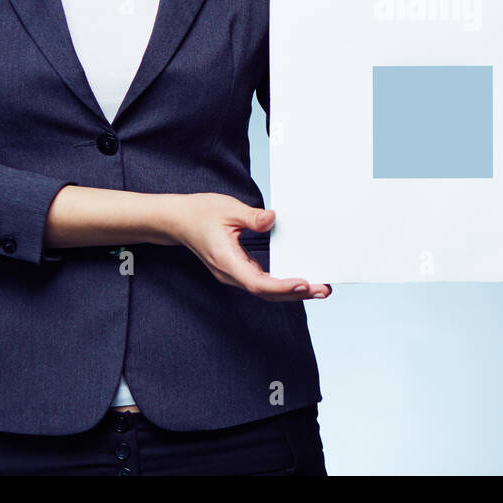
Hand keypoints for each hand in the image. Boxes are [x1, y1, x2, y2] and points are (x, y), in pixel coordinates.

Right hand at [172, 192, 331, 301]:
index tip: (303, 283)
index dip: (281, 287)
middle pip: (266, 292)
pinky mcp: (238, 269)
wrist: (178, 220)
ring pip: (265, 290)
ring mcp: (234, 273)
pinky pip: (262, 282)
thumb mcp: (228, 209)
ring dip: (292, 291)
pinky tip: (299, 280)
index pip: (257, 283)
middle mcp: (230, 273)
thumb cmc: (201, 213)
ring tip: (319, 288)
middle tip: (323, 289)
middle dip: (296, 293)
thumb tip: (272, 219)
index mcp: (226, 260)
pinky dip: (282, 284)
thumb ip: (252, 218)